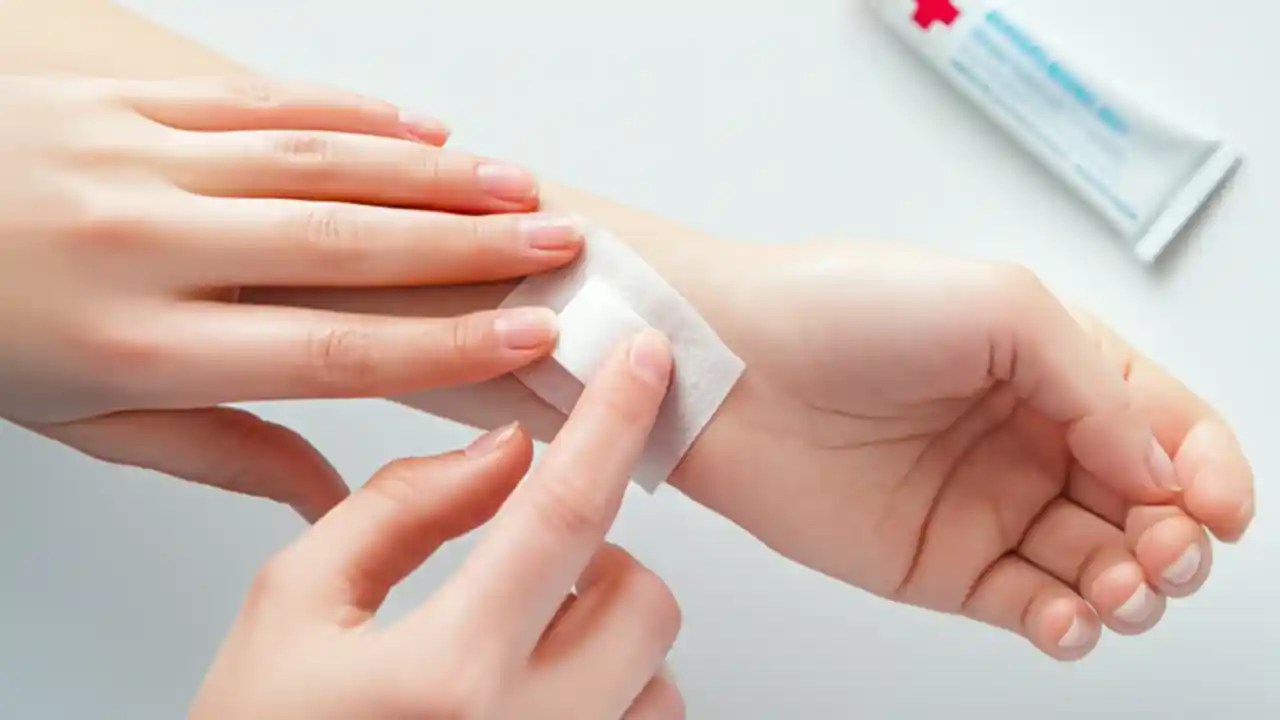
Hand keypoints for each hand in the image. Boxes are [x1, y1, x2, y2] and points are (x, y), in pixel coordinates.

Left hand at [0, 75, 583, 519]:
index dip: (442, 342)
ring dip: (428, 173)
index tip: (526, 338)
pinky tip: (415, 123)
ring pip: (312, 161)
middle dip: (467, 245)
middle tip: (556, 244)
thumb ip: (216, 448)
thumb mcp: (82, 422)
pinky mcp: (120, 98)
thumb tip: (322, 490)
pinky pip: (253, 98)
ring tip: (513, 184)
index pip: (328, 349)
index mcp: (139, 343)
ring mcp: (133, 157)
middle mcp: (145, 244)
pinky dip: (345, 110)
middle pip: (343, 243)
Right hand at [192, 331, 682, 719]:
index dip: (613, 423)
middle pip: (646, 602)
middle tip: (533, 563)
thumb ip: (399, 511)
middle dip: (605, 560)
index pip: (562, 516)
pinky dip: (613, 699)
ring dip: (611, 638)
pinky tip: (539, 697)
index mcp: (447, 677)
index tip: (644, 362)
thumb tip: (500, 452)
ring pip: (660, 678)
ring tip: (524, 647)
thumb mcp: (292, 608)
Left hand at [675, 240, 1254, 659]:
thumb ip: (1096, 387)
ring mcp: (986, 504)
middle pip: (1145, 507)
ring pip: (1099, 566)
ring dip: (1133, 588)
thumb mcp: (1001, 305)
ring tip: (1119, 584)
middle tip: (1167, 549)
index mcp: (1054, 366)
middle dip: (1179, 539)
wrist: (731, 366)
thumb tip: (1160, 468)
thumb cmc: (844, 310)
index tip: (1221, 506)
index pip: (1167, 426)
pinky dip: (1068, 625)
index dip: (1210, 469)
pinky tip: (1070, 617)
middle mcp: (1028, 438)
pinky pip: (1029, 607)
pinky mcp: (939, 561)